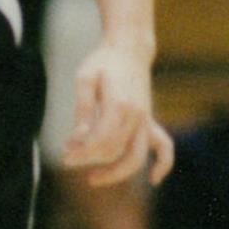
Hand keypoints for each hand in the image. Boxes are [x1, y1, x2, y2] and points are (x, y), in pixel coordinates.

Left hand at [60, 41, 175, 188]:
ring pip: (136, 157)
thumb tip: (79, 138)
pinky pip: (164, 145)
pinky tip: (154, 180)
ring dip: (116, 172)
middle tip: (67, 157)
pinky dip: (163, 164)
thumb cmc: (103, 61)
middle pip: (113, 150)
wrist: (129, 48)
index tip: (65, 155)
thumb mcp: (85, 78)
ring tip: (93, 179)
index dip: (81, 153)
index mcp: (119, 104)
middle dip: (89, 159)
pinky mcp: (149, 121)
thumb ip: (83, 109)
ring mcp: (145, 120)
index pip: (100, 141)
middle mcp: (136, 115)